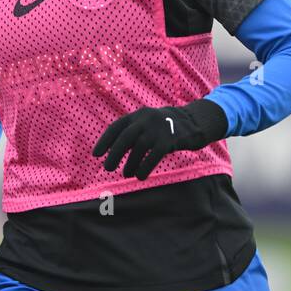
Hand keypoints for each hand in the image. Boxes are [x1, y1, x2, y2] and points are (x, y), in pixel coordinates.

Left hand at [92, 99, 228, 180]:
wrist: (194, 122)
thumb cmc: (166, 127)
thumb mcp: (148, 123)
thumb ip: (133, 132)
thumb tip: (113, 151)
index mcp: (138, 114)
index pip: (116, 127)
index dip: (105, 141)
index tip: (96, 155)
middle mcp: (146, 119)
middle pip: (125, 137)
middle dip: (114, 154)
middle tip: (108, 168)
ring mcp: (159, 128)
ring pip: (139, 147)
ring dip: (130, 163)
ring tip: (126, 174)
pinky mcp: (170, 139)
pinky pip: (153, 156)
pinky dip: (144, 167)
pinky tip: (140, 176)